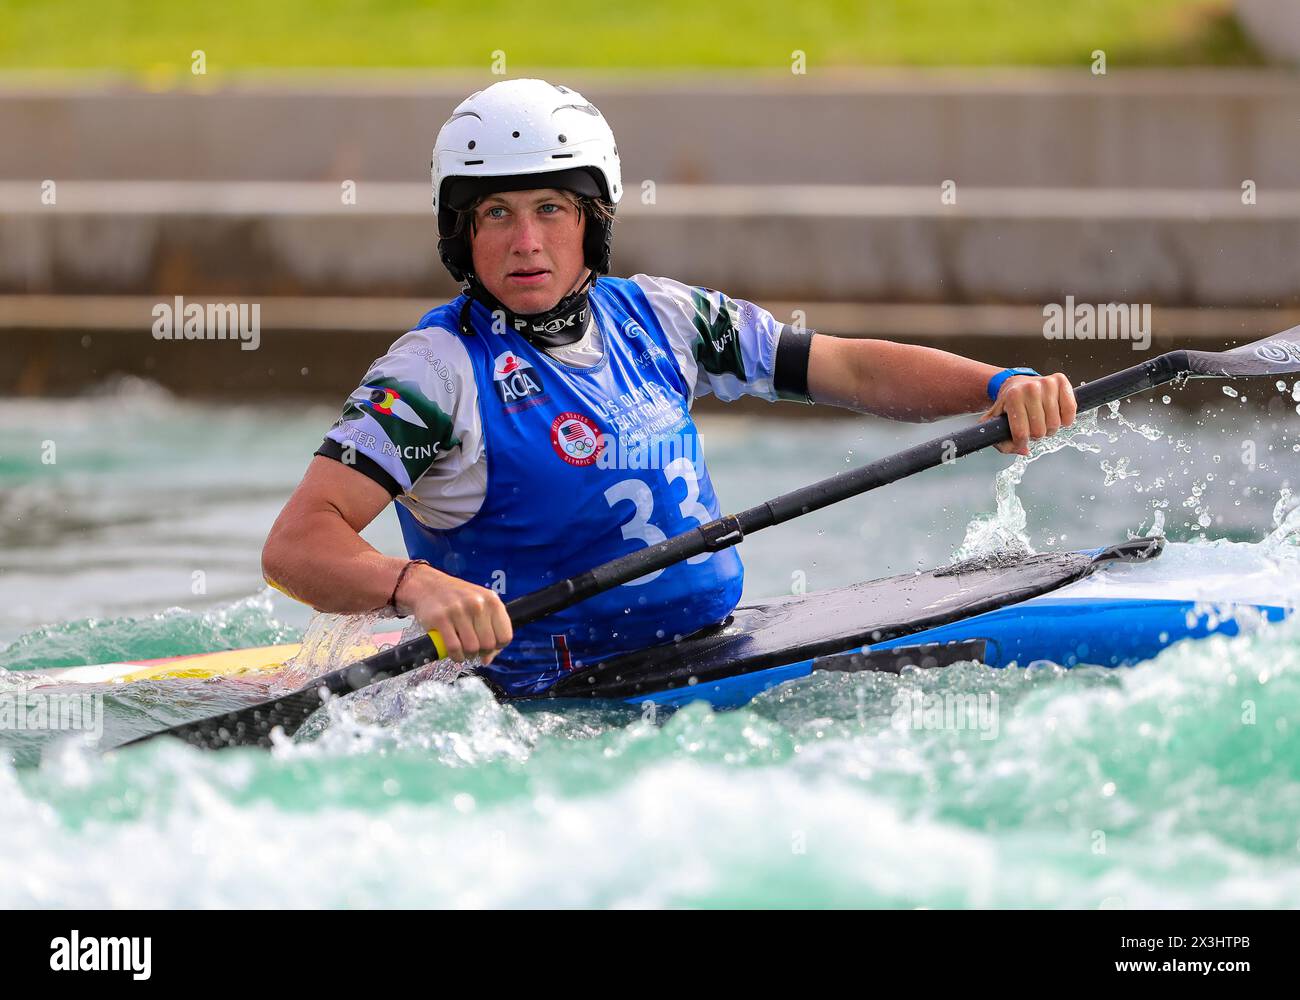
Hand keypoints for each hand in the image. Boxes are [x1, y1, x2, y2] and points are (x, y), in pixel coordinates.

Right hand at [394, 563, 512, 664]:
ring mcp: (459, 610)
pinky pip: (454, 648)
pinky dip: (455, 656)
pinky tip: (453, 652)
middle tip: (473, 649)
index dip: (497, 647)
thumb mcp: (479, 605)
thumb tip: (488, 659)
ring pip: (472, 648)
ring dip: (467, 655)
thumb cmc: (456, 598)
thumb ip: (489, 629)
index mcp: (492, 600)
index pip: (505, 636)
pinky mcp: (440, 618)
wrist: (427, 585)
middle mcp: (477, 604)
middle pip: (488, 645)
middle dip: (481, 652)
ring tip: (462, 650)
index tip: (489, 646)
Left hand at [981, 373, 1076, 455]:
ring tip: (1042, 421)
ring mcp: (1047, 383)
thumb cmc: (1008, 404)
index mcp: (1012, 397)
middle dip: (1035, 435)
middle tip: (1032, 427)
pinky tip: (1057, 416)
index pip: (1021, 433)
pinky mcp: (1061, 381)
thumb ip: (1001, 441)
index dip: (1021, 443)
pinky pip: (1070, 410)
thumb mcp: (996, 421)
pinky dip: (1066, 419)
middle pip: (1039, 431)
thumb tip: (1023, 450)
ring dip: (1049, 428)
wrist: (1017, 384)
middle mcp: (1030, 388)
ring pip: (1054, 424)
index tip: (1020, 442)